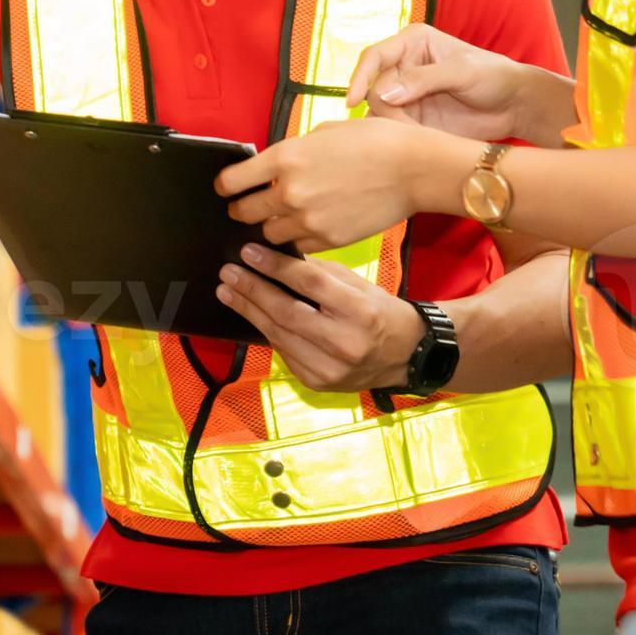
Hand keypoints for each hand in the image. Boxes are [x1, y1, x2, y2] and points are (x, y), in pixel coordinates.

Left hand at [215, 244, 427, 390]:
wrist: (407, 357)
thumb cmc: (382, 313)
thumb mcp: (359, 286)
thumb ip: (321, 273)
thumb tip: (277, 256)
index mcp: (361, 312)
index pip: (310, 284)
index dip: (275, 267)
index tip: (247, 252)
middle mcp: (346, 343)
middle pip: (287, 313)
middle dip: (252, 290)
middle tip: (228, 272)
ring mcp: (330, 368)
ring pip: (279, 335)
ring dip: (249, 311)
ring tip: (227, 291)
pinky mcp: (318, 382)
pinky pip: (283, 352)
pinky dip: (266, 331)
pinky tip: (250, 313)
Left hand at [216, 115, 459, 253]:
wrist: (414, 168)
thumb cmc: (375, 141)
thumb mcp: (324, 133)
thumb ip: (293, 153)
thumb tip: (276, 167)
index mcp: (284, 158)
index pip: (232, 181)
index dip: (225, 186)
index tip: (226, 189)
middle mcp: (289, 191)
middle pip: (245, 212)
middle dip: (243, 209)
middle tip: (246, 208)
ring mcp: (308, 219)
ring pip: (269, 234)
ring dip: (271, 227)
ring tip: (282, 219)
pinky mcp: (329, 240)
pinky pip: (298, 246)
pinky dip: (299, 239)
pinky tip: (308, 228)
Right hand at [346, 24, 551, 142]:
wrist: (516, 105)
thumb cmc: (494, 76)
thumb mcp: (462, 72)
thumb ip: (423, 79)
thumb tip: (383, 93)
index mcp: (412, 42)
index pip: (373, 57)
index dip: (359, 77)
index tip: (351, 100)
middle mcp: (404, 65)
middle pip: (373, 88)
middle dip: (384, 109)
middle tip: (405, 126)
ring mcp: (407, 93)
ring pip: (380, 111)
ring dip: (391, 126)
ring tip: (417, 136)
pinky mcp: (414, 117)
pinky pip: (394, 128)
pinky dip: (399, 137)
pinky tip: (417, 143)